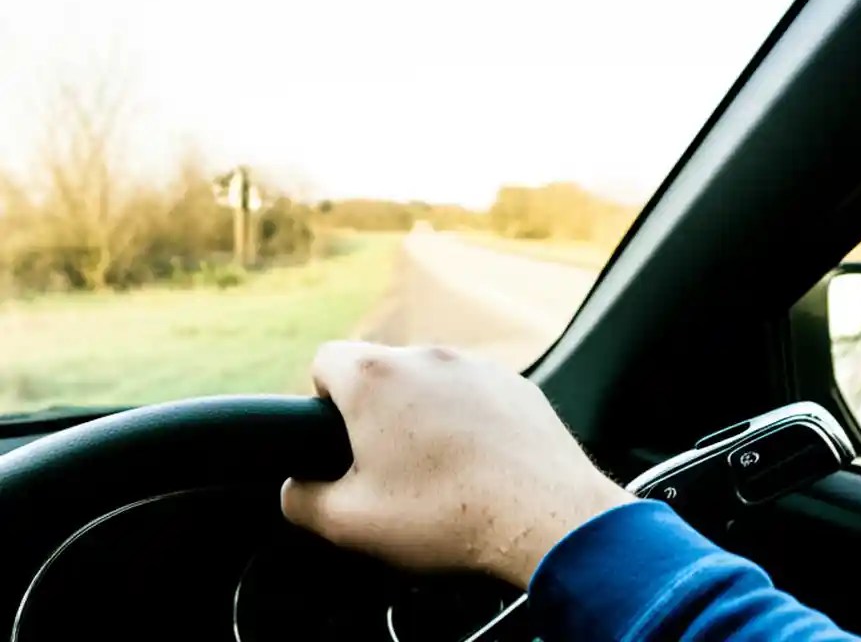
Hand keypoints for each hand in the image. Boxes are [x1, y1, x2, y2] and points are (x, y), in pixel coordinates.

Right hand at [280, 341, 633, 587]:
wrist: (545, 517)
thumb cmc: (448, 516)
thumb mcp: (349, 524)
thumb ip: (302, 499)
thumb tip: (296, 490)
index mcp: (375, 378)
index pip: (325, 360)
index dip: (322, 400)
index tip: (338, 438)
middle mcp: (427, 356)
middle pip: (381, 371)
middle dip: (376, 413)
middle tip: (387, 467)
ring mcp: (478, 366)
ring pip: (432, 383)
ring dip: (425, 416)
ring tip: (438, 473)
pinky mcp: (517, 384)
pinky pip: (476, 395)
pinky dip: (470, 421)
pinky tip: (478, 467)